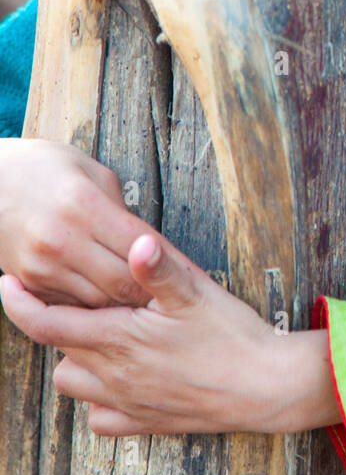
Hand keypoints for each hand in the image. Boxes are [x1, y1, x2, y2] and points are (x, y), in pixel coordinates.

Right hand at [0, 137, 155, 307]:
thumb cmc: (48, 169)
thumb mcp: (93, 173)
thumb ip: (122, 211)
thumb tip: (152, 248)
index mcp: (84, 205)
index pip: (139, 249)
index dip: (166, 264)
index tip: (186, 272)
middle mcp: (61, 239)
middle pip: (122, 285)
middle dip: (150, 291)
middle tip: (170, 293)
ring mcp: (42, 265)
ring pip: (99, 303)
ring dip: (123, 303)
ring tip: (145, 299)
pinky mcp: (29, 282)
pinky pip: (72, 305)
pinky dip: (93, 304)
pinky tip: (109, 298)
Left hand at [0, 229, 298, 434]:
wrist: (265, 388)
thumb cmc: (232, 335)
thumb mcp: (198, 292)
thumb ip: (160, 267)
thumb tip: (137, 241)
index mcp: (119, 339)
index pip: (46, 324)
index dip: (19, 303)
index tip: (7, 283)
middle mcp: (114, 375)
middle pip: (57, 349)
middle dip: (57, 320)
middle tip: (78, 294)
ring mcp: (128, 402)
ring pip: (72, 383)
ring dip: (76, 358)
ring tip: (101, 333)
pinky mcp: (146, 423)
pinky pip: (100, 417)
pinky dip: (99, 396)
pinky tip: (121, 374)